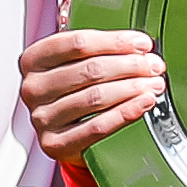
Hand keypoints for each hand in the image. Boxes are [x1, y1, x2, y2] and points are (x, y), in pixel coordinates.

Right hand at [16, 28, 168, 164]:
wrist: (62, 133)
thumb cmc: (71, 93)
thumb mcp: (73, 64)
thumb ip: (99, 51)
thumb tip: (139, 48)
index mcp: (34, 60)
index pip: (77, 43)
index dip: (115, 42)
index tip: (141, 44)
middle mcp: (34, 88)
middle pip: (90, 69)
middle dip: (130, 65)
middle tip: (153, 66)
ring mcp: (42, 117)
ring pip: (96, 97)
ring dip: (132, 88)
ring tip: (153, 84)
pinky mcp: (55, 144)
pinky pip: (98, 127)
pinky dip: (126, 113)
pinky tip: (143, 103)